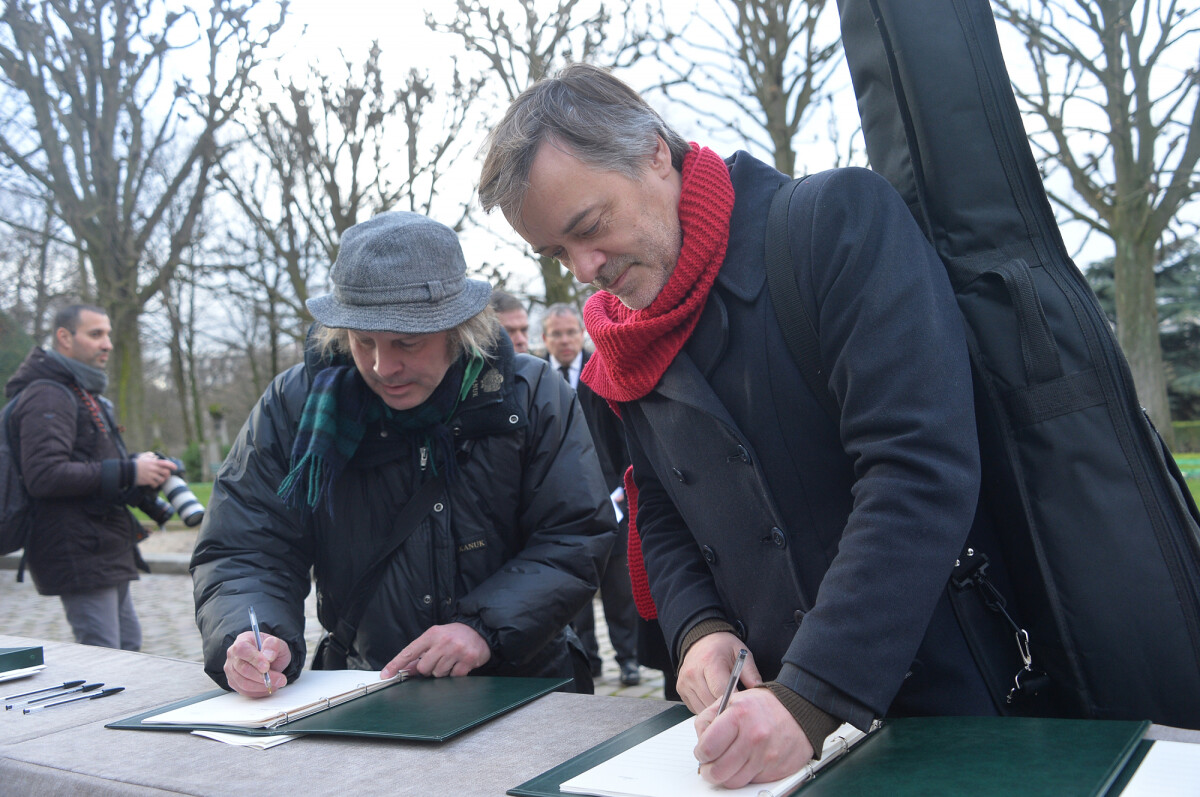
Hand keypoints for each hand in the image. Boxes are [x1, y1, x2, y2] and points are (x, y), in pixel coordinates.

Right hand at [133, 454, 175, 488]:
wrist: (129, 470)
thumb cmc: (136, 464)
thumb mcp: (143, 457)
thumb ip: (150, 455)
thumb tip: (154, 456)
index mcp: (154, 462)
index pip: (166, 463)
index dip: (172, 465)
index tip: (175, 468)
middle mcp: (154, 468)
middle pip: (166, 472)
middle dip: (167, 475)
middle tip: (165, 476)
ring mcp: (151, 475)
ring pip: (162, 479)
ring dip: (161, 480)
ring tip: (159, 480)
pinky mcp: (148, 480)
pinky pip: (155, 484)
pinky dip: (156, 485)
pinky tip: (153, 484)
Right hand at [224, 630, 290, 696]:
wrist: (269, 659)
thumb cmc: (271, 650)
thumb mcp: (278, 644)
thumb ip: (274, 646)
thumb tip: (268, 655)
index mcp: (242, 640)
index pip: (242, 649)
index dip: (254, 659)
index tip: (267, 667)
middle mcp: (233, 655)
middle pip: (243, 669)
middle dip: (263, 676)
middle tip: (280, 679)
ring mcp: (231, 670)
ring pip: (243, 683)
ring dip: (262, 686)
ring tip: (276, 683)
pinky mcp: (233, 682)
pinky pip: (244, 691)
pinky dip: (258, 692)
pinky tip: (268, 687)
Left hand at [380, 623, 490, 678]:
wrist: (479, 630)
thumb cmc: (454, 635)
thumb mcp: (435, 638)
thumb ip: (420, 653)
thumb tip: (405, 669)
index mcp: (432, 634)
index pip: (409, 651)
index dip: (396, 664)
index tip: (385, 675)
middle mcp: (443, 641)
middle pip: (423, 668)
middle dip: (428, 669)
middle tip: (438, 660)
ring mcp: (456, 651)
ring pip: (438, 674)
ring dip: (443, 671)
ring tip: (450, 660)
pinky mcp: (468, 659)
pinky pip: (454, 677)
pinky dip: (455, 674)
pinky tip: (459, 664)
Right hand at [676, 631, 762, 713]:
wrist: (701, 640)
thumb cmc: (722, 647)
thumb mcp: (741, 653)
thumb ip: (751, 673)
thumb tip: (759, 691)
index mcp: (710, 661)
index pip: (721, 691)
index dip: (734, 701)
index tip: (743, 704)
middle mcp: (694, 672)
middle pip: (711, 702)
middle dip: (726, 707)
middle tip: (736, 705)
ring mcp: (685, 682)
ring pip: (703, 709)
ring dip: (715, 709)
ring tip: (725, 701)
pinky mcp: (681, 689)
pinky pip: (695, 708)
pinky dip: (706, 708)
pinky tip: (713, 698)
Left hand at [693, 687, 814, 787]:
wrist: (800, 710)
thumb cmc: (765, 705)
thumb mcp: (732, 700)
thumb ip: (709, 718)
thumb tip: (699, 742)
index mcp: (738, 716)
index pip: (708, 748)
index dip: (700, 753)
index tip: (702, 752)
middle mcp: (753, 737)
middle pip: (718, 771)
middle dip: (709, 771)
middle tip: (710, 765)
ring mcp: (766, 756)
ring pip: (733, 782)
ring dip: (726, 776)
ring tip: (727, 764)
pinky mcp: (776, 770)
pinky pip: (751, 782)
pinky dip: (745, 776)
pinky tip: (746, 762)